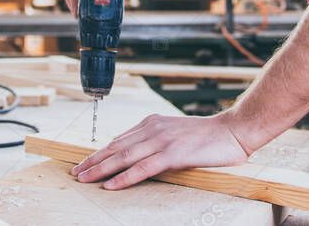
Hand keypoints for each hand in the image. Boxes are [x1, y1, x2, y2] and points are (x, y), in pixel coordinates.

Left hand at [69, 112, 249, 189]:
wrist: (232, 131)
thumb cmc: (206, 136)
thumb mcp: (174, 133)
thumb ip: (154, 140)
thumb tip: (133, 152)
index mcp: (151, 123)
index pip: (119, 139)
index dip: (99, 152)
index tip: (84, 162)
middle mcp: (153, 129)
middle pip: (116, 147)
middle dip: (93, 160)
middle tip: (76, 172)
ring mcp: (162, 141)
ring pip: (124, 156)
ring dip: (101, 169)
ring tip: (84, 178)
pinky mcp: (173, 154)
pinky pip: (143, 168)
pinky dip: (124, 177)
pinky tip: (111, 185)